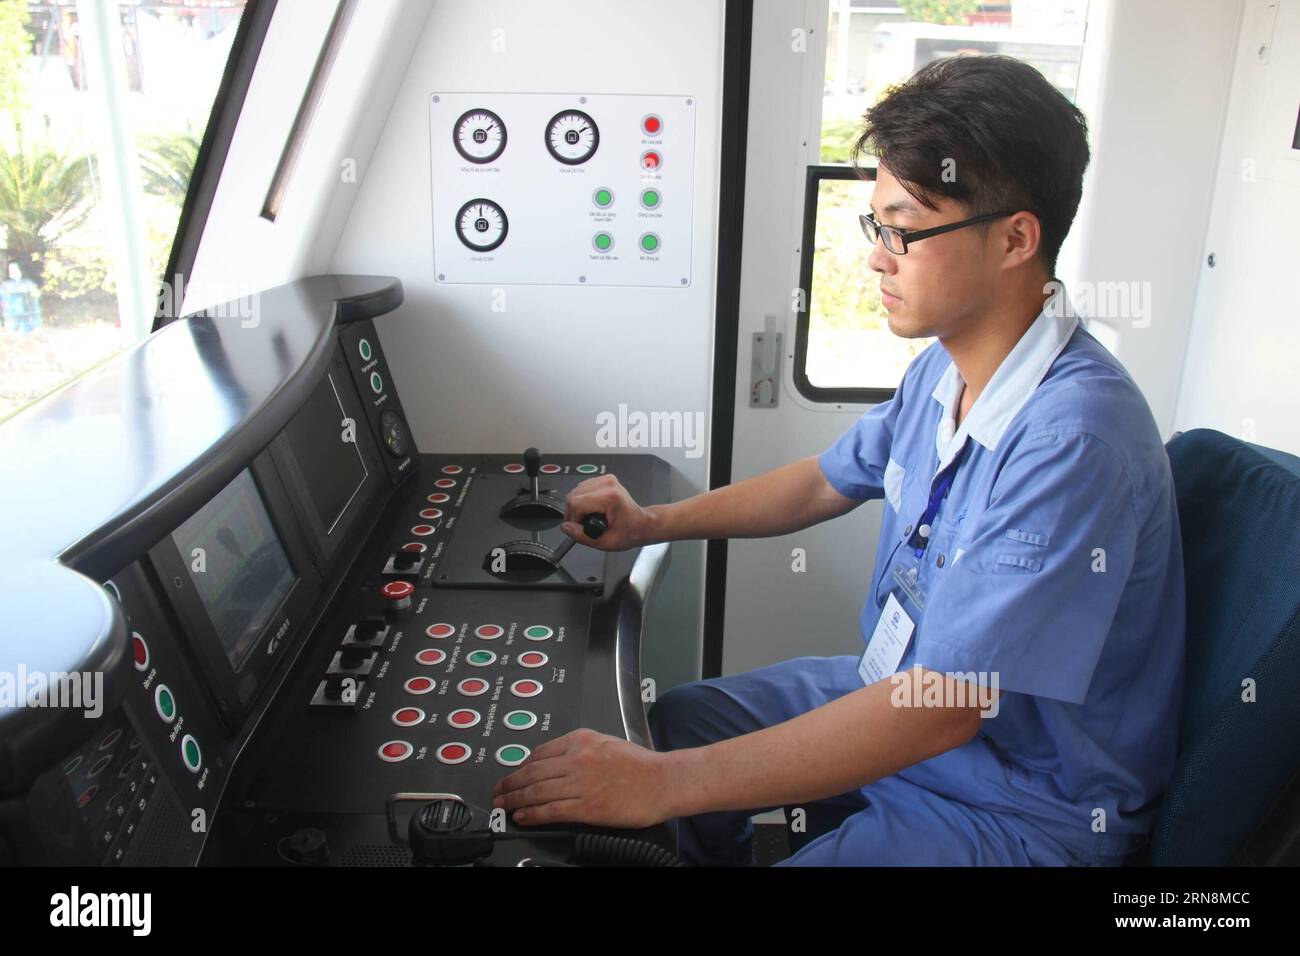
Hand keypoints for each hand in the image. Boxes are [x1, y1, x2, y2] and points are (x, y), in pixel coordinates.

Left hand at [492, 728, 673, 827]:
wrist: (662, 781)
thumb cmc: (640, 765)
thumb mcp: (606, 742)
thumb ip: (579, 749)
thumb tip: (554, 762)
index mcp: (581, 740)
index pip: (540, 753)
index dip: (521, 766)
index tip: (514, 774)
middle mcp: (578, 759)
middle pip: (532, 772)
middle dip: (510, 784)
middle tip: (499, 791)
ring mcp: (582, 783)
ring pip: (537, 791)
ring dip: (515, 800)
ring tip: (504, 805)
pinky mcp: (588, 807)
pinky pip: (552, 810)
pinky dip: (533, 814)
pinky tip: (523, 817)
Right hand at [562, 475, 654, 550]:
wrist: (642, 523)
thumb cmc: (630, 531)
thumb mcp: (605, 542)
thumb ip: (582, 536)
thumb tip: (566, 527)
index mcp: (610, 497)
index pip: (576, 503)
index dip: (574, 518)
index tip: (579, 527)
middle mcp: (608, 484)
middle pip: (574, 495)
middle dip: (574, 512)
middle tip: (583, 524)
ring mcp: (606, 480)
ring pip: (576, 491)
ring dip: (577, 506)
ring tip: (589, 517)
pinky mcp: (604, 479)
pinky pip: (582, 488)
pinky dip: (582, 500)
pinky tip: (591, 509)